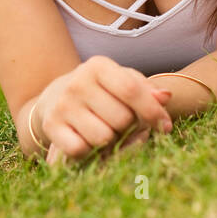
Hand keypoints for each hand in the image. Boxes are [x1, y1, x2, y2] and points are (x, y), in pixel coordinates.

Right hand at [37, 55, 173, 165]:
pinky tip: (88, 140)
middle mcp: (77, 82)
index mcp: (98, 66)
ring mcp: (62, 105)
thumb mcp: (123, 82)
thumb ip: (146, 90)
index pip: (131, 90)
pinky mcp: (51, 126)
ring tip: (105, 130)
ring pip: (103, 138)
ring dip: (110, 141)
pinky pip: (81, 150)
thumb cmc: (101, 91)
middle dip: (129, 127)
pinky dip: (89, 151)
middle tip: (122, 124)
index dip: (152, 111)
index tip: (165, 127)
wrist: (55, 98)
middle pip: (122, 119)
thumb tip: (165, 97)